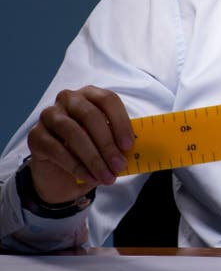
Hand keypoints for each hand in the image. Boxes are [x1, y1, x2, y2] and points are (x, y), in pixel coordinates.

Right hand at [26, 87, 134, 204]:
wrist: (61, 172)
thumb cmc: (91, 149)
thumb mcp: (108, 142)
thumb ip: (119, 140)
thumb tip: (135, 148)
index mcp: (91, 94)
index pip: (108, 100)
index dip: (120, 122)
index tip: (128, 146)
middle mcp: (68, 99)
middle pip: (90, 116)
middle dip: (107, 144)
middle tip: (119, 165)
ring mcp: (49, 115)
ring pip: (74, 133)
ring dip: (94, 158)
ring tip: (107, 176)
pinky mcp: (35, 135)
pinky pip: (57, 150)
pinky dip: (77, 166)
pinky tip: (89, 177)